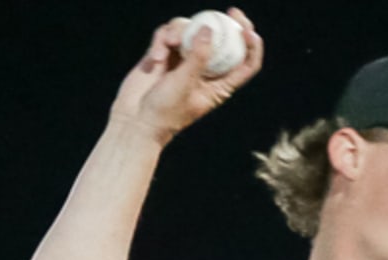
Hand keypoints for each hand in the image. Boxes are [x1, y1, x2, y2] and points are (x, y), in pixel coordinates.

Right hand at [110, 8, 263, 144]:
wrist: (135, 120)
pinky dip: (161, 40)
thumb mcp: (185, 84)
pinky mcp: (165, 54)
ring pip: (192, 31)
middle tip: (230, 12)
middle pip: (223, 41)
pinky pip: (168, 34)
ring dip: (180, 32)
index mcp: (219, 85)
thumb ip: (198, 56)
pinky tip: (155, 58)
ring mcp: (184, 60)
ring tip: (169, 45)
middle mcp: (204, 70)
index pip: (245, 64)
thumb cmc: (165, 111)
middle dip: (227, 24)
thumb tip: (208, 29)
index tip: (247, 30)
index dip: (252, 46)